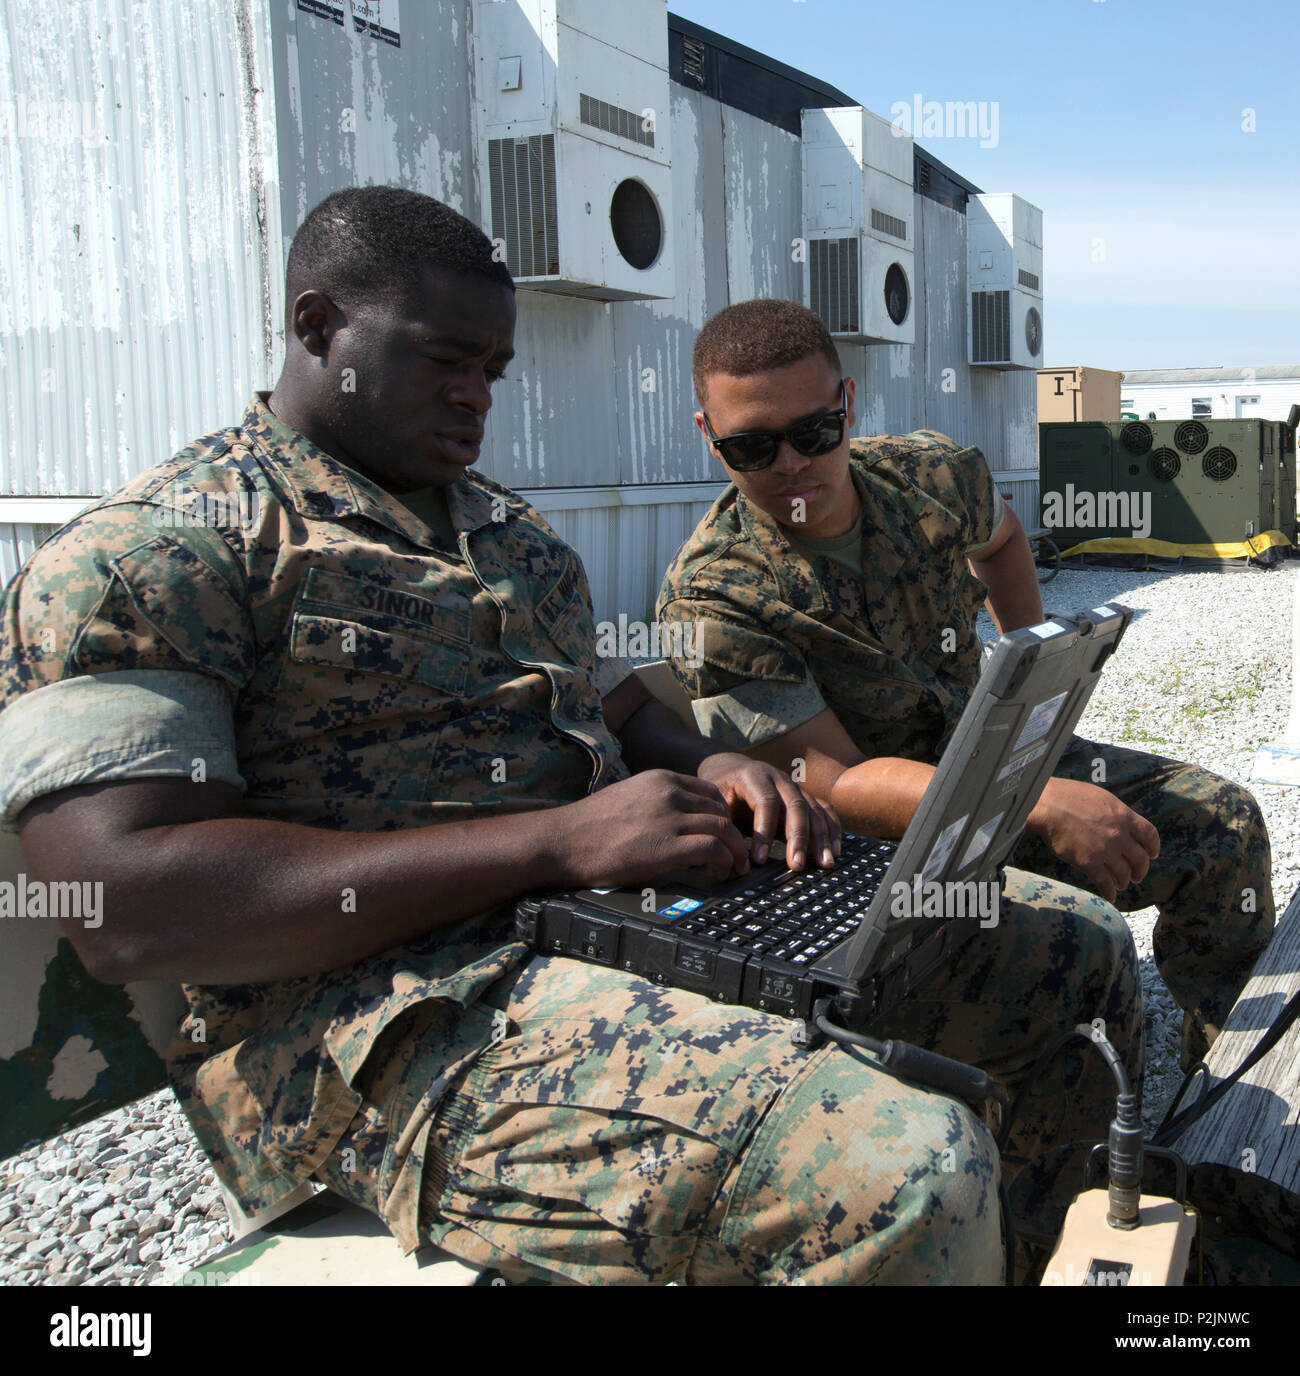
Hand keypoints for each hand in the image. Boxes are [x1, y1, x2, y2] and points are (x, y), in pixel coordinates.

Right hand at [556, 769, 749, 889]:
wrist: (563, 840)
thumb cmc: (589, 827)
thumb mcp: (628, 799)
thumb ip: (656, 804)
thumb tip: (677, 825)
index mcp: (660, 779)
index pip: (709, 791)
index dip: (722, 814)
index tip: (723, 834)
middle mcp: (669, 793)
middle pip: (721, 810)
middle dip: (734, 835)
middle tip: (736, 857)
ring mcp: (669, 818)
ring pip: (724, 829)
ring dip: (734, 852)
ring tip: (732, 869)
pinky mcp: (667, 846)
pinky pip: (713, 850)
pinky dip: (722, 863)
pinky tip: (717, 874)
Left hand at [695, 751, 840, 868]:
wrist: (731, 770)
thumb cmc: (722, 791)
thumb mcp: (715, 802)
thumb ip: (721, 822)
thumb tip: (727, 855)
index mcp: (753, 777)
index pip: (765, 802)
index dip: (764, 831)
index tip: (759, 859)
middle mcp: (779, 778)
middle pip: (796, 805)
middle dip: (798, 838)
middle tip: (797, 866)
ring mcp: (795, 786)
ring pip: (814, 809)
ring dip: (821, 838)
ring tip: (824, 864)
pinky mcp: (805, 796)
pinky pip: (824, 810)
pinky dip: (832, 829)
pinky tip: (834, 850)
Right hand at [1027, 778, 1159, 903]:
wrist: (1047, 805)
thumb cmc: (1069, 796)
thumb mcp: (1102, 798)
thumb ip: (1116, 813)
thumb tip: (1123, 823)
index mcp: (1124, 816)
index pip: (1150, 835)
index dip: (1153, 848)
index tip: (1152, 854)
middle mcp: (1119, 835)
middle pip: (1140, 859)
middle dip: (1141, 870)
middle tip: (1137, 875)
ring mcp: (1104, 850)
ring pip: (1124, 873)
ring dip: (1124, 881)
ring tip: (1121, 884)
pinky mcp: (1088, 863)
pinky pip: (1105, 883)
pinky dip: (1109, 892)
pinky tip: (1110, 896)